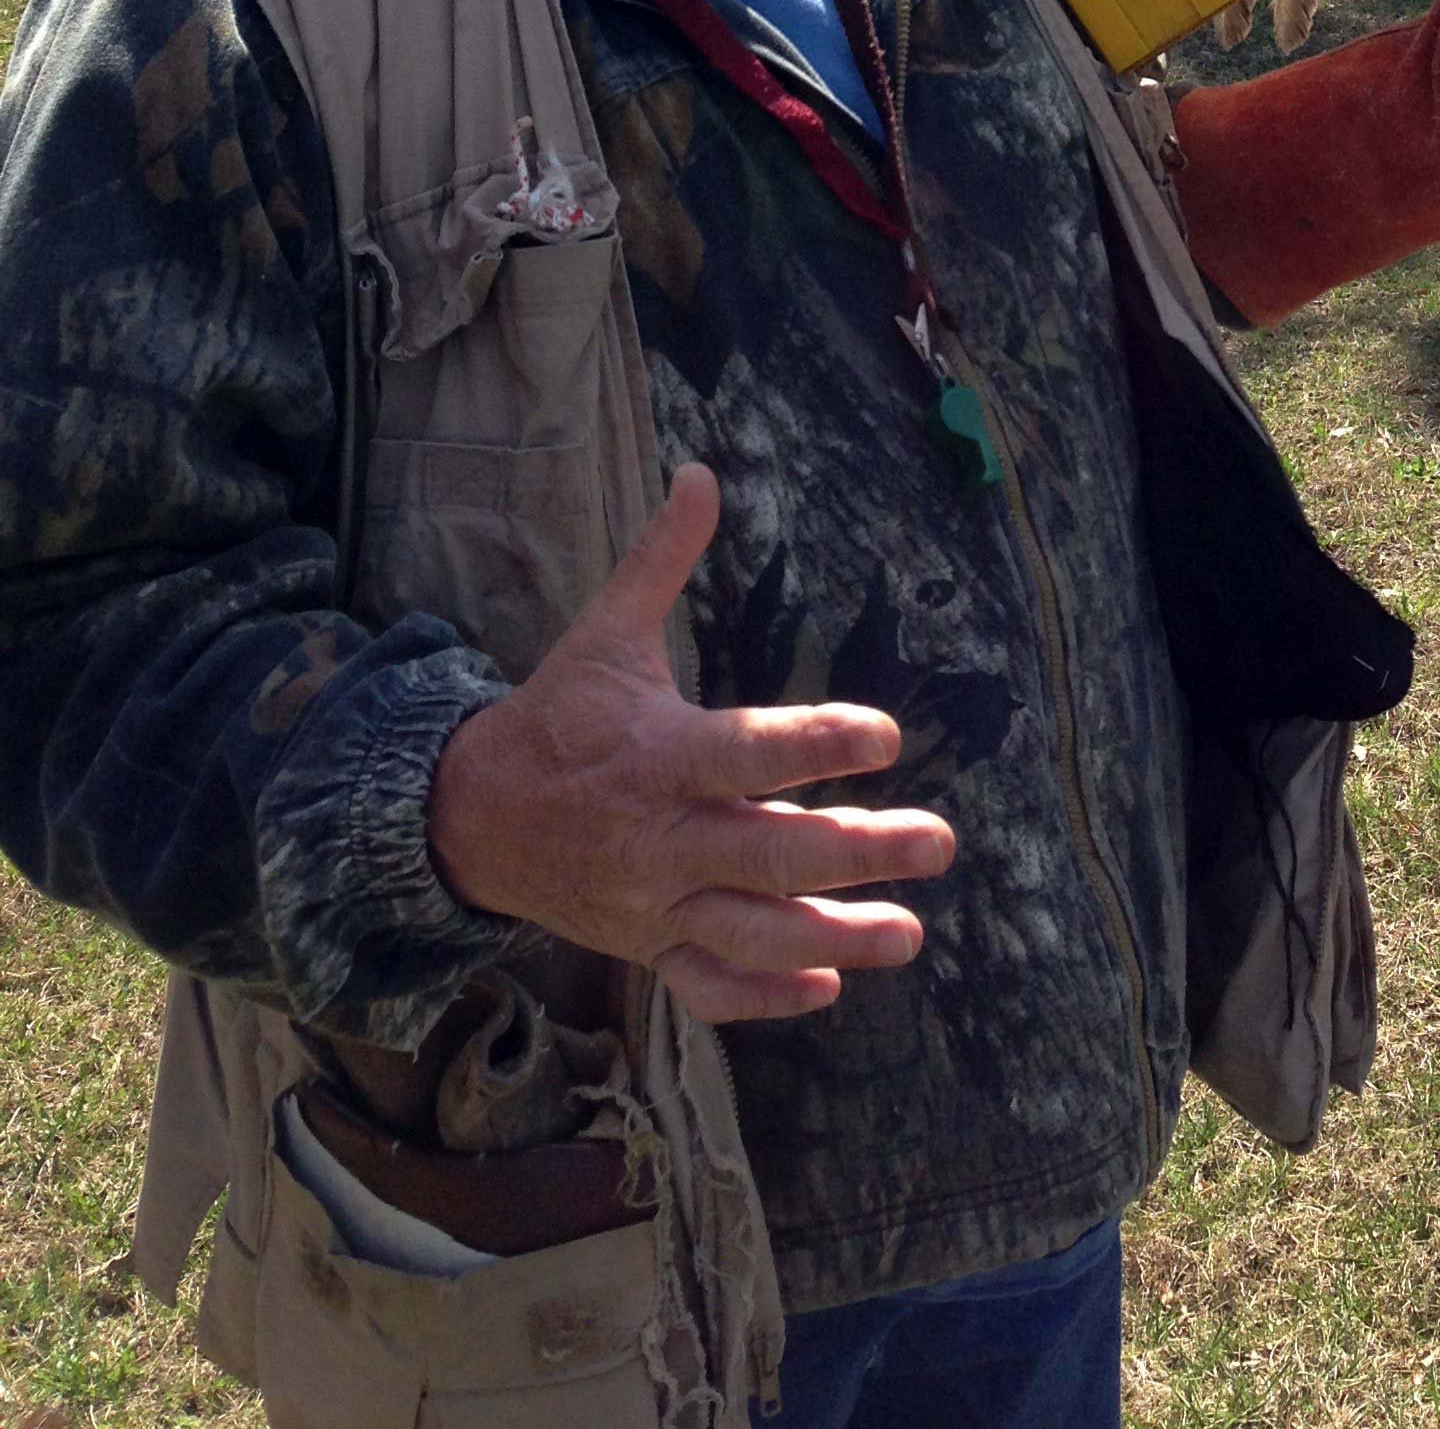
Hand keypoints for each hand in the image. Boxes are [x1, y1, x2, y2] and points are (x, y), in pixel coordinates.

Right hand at [427, 463, 955, 1025]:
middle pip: (771, 852)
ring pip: (754, 933)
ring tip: (911, 933)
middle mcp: (661, 838)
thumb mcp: (605, 631)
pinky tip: (831, 988)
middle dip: (862, 852)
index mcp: (658, 754)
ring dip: (837, 936)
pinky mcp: (648, 948)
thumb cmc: (558, 716)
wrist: (473, 819)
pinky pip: (710, 986)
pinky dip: (767, 995)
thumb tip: (700, 471)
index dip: (818, 745)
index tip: (887, 734)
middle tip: (940, 841)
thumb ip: (661, 559)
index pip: (750, 751)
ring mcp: (654, 904)